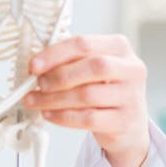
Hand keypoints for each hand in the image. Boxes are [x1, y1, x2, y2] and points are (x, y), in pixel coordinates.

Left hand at [24, 34, 149, 166]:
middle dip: (58, 76)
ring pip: (87, 95)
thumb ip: (69, 63)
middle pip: (93, 66)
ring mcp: (131, 96)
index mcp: (119, 48)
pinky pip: (88, 118)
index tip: (33, 65)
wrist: (128, 122)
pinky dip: (62, 116)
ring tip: (35, 101)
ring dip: (54, 99)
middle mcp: (131, 69)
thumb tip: (36, 66)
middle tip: (38, 84)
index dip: (55, 54)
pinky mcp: (124, 121)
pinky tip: (48, 114)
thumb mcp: (91, 69)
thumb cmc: (103, 89)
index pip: (84, 44)